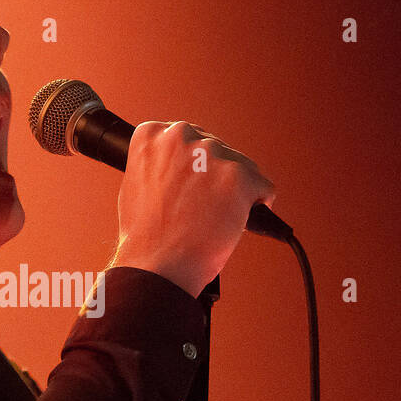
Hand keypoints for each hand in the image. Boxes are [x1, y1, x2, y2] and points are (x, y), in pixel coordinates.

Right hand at [112, 121, 274, 297]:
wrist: (158, 266)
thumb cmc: (146, 236)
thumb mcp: (137, 184)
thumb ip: (160, 163)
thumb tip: (184, 161)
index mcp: (152, 134)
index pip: (188, 137)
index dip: (192, 166)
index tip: (189, 186)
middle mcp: (181, 136)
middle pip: (216, 150)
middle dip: (214, 176)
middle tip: (201, 208)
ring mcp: (211, 154)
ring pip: (242, 167)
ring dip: (235, 191)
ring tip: (213, 218)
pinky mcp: (239, 176)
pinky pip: (264, 188)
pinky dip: (257, 206)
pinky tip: (236, 222)